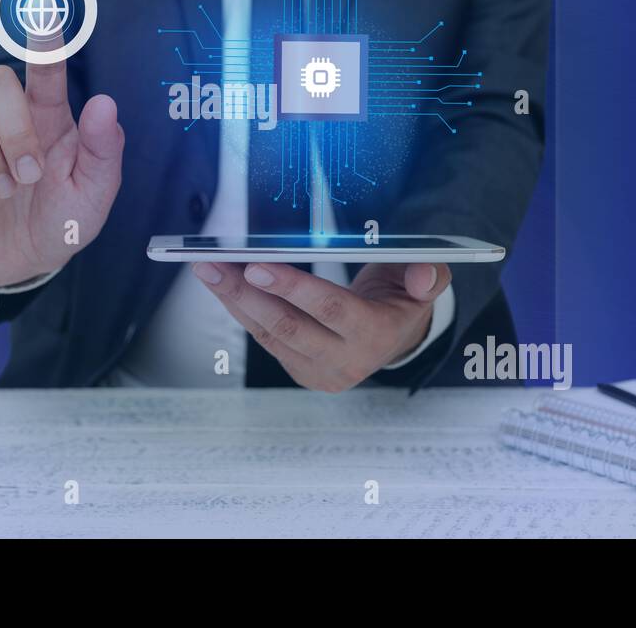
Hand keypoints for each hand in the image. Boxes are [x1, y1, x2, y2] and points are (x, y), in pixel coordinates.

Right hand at [0, 51, 123, 286]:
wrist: (26, 261)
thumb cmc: (64, 218)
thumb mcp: (95, 193)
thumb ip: (103, 150)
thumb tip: (104, 103)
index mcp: (51, 117)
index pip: (45, 70)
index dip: (43, 42)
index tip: (43, 16)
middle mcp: (9, 117)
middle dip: (11, 128)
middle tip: (29, 174)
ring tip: (5, 190)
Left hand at [192, 261, 451, 391]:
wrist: (394, 337)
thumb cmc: (402, 299)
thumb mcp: (425, 284)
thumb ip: (429, 276)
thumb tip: (424, 273)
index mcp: (376, 334)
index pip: (330, 309)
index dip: (293, 288)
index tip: (257, 266)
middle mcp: (345, 359)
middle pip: (288, 326)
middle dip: (246, 294)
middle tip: (215, 265)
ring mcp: (318, 369)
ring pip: (268, 333)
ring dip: (233, 300)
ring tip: (206, 268)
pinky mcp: (298, 368)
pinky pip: (264, 337)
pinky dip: (240, 309)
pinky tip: (221, 284)